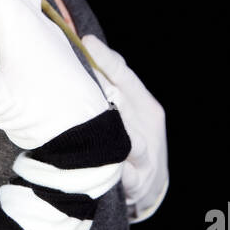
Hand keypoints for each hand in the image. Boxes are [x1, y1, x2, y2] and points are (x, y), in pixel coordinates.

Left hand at [80, 32, 168, 222]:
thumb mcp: (132, 113)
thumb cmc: (135, 141)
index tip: (86, 41)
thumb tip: (83, 53)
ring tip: (90, 114)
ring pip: (128, 139)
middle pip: (123, 102)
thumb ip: (112, 88)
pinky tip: (95, 161)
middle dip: (101, 87)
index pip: (125, 75)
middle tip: (76, 71)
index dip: (106, 59)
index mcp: (145, 104)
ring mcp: (145, 154)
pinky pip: (123, 173)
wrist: (153, 187)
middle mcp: (147, 125)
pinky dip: (110, 167)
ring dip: (110, 128)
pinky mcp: (137, 181)